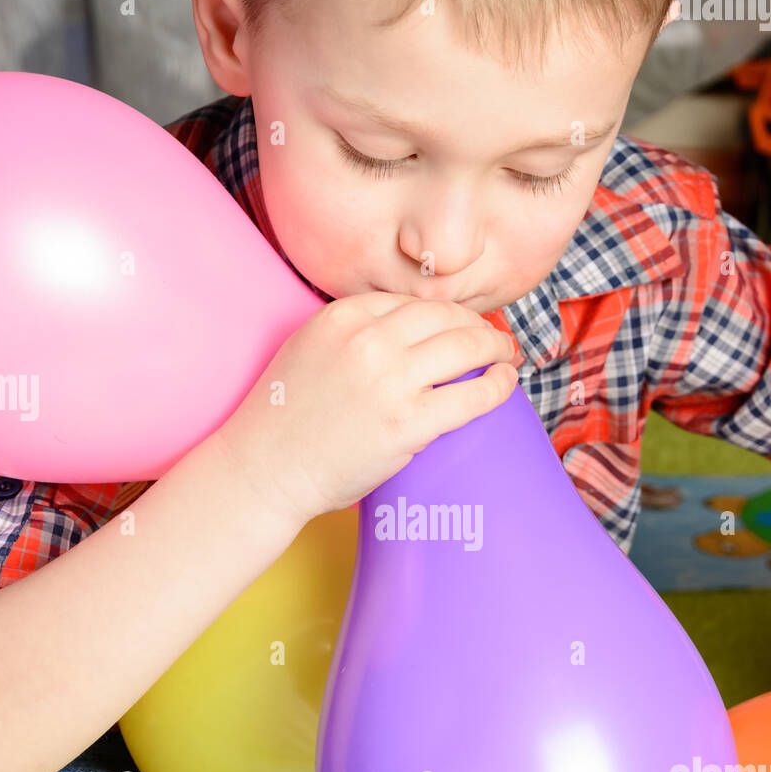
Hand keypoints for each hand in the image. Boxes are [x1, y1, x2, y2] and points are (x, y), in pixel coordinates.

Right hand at [217, 292, 518, 523]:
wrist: (264, 469)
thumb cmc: (283, 420)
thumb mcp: (309, 350)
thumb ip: (352, 334)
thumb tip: (404, 333)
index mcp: (341, 316)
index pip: (411, 302)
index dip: (444, 313)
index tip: (459, 325)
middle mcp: (368, 340)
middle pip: (445, 316)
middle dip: (476, 326)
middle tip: (493, 339)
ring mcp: (390, 380)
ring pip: (466, 347)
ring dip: (495, 348)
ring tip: (506, 356)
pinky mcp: (409, 423)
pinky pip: (472, 395)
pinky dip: (498, 385)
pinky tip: (506, 383)